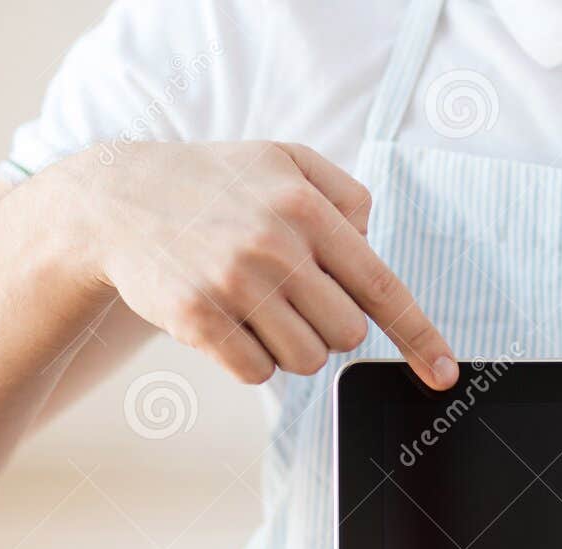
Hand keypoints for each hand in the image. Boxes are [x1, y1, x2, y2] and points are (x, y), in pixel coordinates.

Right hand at [58, 140, 456, 388]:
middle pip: (346, 335)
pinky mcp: (199, 319)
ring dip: (288, 345)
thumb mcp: (283, 160)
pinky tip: (225, 320)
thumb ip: (343, 196)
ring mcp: (235, 284)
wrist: (115, 199)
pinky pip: (258, 374)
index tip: (446, 374)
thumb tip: (374, 247)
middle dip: (327, 326)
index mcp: (307, 207)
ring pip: (306, 361)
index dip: (420, 337)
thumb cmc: (214, 184)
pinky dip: (249, 359)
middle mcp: (276, 245)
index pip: (382, 287)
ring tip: (254, 304)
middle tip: (288, 295)